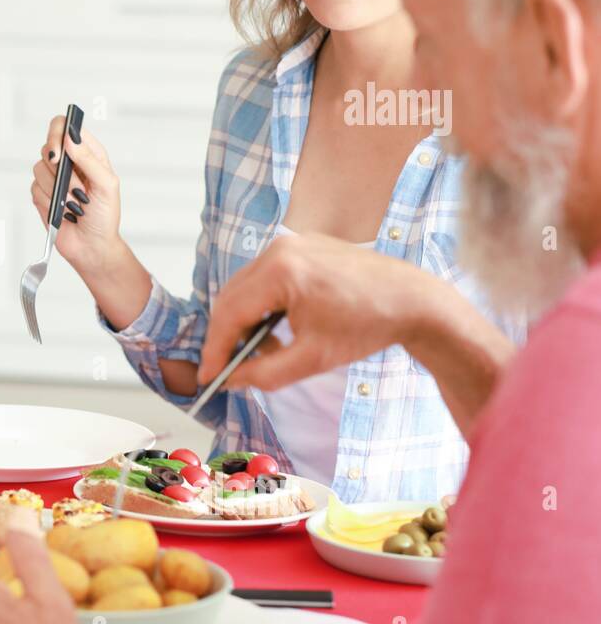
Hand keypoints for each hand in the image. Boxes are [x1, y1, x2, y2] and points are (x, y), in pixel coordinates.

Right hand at [29, 115, 123, 277]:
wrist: (92, 246)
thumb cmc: (105, 216)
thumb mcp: (107, 186)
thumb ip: (90, 160)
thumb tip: (70, 138)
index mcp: (87, 153)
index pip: (64, 127)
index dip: (57, 133)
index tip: (59, 151)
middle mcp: (68, 162)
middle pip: (47, 147)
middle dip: (59, 171)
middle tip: (75, 189)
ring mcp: (53, 178)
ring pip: (39, 169)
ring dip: (58, 191)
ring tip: (75, 206)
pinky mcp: (41, 194)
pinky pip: (35, 189)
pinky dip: (49, 202)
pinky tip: (63, 211)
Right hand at [199, 233, 430, 390]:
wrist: (413, 301)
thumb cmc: (369, 325)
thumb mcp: (312, 359)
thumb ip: (264, 373)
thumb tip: (231, 380)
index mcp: (280, 271)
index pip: (229, 313)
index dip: (215, 349)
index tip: (209, 376)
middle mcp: (280, 249)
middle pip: (232, 296)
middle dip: (229, 336)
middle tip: (232, 368)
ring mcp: (292, 243)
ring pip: (247, 287)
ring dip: (248, 320)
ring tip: (269, 349)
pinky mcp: (303, 246)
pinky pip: (267, 276)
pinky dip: (266, 304)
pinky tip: (283, 328)